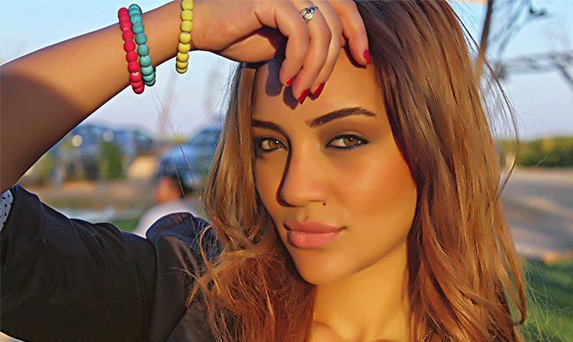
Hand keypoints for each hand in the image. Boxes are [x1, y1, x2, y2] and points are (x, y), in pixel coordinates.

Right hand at [191, 0, 368, 97]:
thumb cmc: (241, 35)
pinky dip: (298, 61)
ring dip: (315, 69)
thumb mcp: (286, 42)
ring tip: (302, 92)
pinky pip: (299, 34)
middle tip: (316, 91)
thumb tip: (338, 56)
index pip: (347, 8)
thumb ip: (312, 41)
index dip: (359, 33)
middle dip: (333, 63)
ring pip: (321, 32)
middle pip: (337, 23)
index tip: (363, 61)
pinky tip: (287, 78)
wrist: (200, 28)